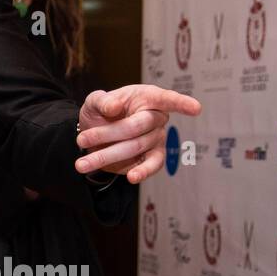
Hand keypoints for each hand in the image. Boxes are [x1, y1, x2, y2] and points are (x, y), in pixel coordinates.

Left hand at [76, 85, 201, 183]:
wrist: (94, 132)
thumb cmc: (101, 110)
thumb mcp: (95, 101)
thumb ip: (102, 101)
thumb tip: (113, 108)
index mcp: (147, 97)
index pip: (166, 99)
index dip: (180, 103)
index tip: (195, 108)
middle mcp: (156, 118)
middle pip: (137, 127)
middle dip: (107, 134)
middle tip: (81, 140)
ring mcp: (156, 138)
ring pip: (135, 147)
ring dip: (106, 156)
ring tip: (81, 164)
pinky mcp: (152, 157)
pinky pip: (152, 165)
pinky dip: (142, 172)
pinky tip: (131, 178)